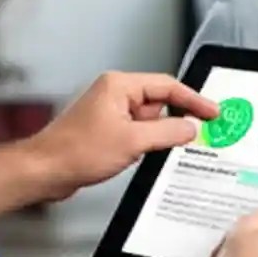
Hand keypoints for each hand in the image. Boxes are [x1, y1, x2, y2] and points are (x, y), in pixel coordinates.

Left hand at [25, 71, 218, 200]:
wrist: (46, 170)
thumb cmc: (76, 151)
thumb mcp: (132, 142)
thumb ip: (167, 133)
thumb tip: (190, 128)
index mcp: (120, 86)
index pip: (167, 86)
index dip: (193, 99)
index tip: (212, 111)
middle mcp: (115, 94)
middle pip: (160, 101)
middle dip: (179, 118)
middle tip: (204, 131)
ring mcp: (111, 113)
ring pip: (149, 120)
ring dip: (162, 134)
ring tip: (178, 147)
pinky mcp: (107, 131)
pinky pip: (138, 132)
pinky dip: (149, 142)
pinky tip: (154, 155)